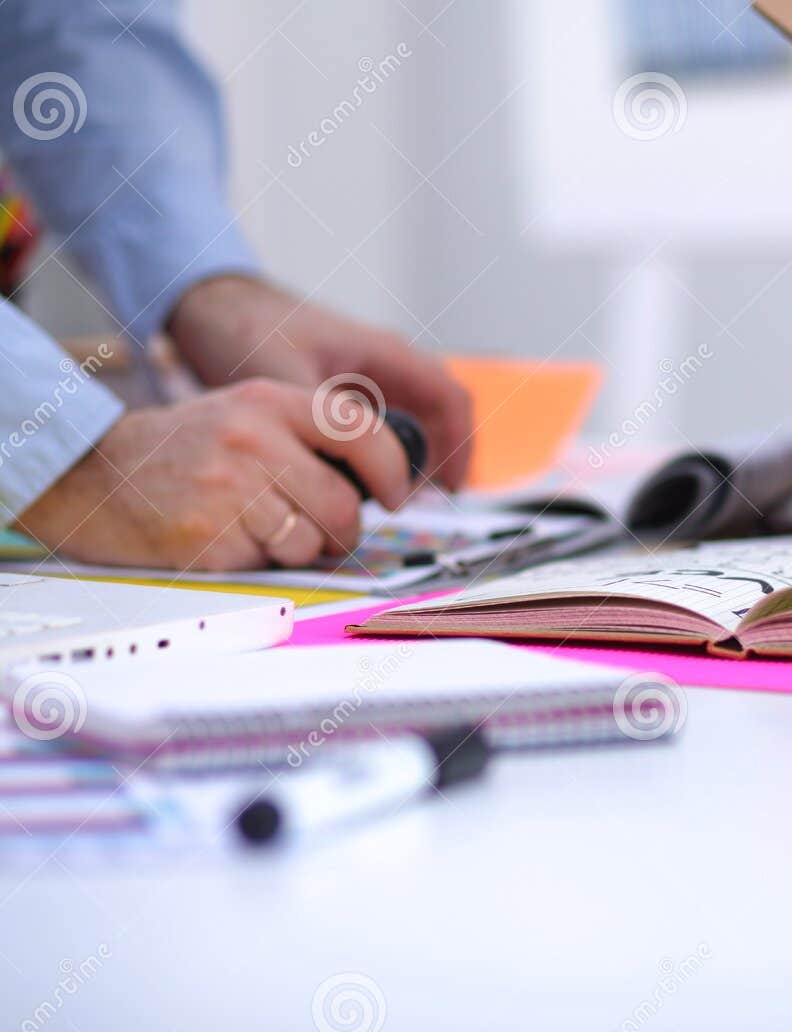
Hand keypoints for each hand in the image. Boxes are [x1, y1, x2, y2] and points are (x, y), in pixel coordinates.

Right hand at [14, 381, 410, 570]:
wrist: (90, 475)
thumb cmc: (182, 452)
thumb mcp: (244, 415)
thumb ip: (307, 438)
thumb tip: (380, 484)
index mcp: (268, 401)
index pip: (361, 430)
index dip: (392, 471)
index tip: (395, 496)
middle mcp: (252, 438)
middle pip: (344, 505)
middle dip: (341, 530)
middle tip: (318, 530)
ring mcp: (230, 488)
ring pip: (313, 542)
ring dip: (298, 550)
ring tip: (256, 528)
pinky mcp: (210, 536)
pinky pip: (269, 564)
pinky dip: (258, 562)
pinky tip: (226, 539)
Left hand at [166, 275, 474, 487]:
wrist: (210, 305)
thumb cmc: (245, 328)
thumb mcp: (283, 376)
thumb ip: (319, 420)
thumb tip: (350, 470)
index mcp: (384, 352)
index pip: (450, 398)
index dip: (458, 445)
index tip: (446, 488)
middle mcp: (385, 364)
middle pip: (439, 415)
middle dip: (439, 461)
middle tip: (418, 505)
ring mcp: (368, 377)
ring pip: (413, 424)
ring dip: (412, 462)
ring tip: (392, 502)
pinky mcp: (346, 393)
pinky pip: (382, 429)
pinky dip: (381, 459)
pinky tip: (359, 486)